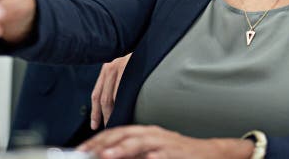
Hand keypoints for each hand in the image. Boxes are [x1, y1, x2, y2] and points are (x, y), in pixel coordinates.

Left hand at [77, 125, 252, 158]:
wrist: (206, 153)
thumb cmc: (176, 154)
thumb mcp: (150, 153)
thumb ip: (130, 154)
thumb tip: (107, 157)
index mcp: (144, 132)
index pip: (116, 132)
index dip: (97, 140)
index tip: (82, 150)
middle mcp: (151, 133)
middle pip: (123, 134)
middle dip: (103, 143)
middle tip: (86, 152)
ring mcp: (163, 142)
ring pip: (139, 142)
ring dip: (121, 149)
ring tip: (105, 156)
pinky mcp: (175, 152)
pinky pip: (160, 154)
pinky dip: (150, 157)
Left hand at [90, 53, 131, 129]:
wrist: (149, 45)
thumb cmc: (137, 60)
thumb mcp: (122, 69)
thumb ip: (115, 82)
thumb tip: (112, 105)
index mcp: (106, 69)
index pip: (96, 94)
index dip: (94, 112)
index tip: (94, 125)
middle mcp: (109, 67)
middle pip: (102, 98)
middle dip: (104, 115)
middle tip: (108, 126)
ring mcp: (118, 66)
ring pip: (110, 97)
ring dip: (111, 112)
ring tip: (115, 122)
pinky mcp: (127, 66)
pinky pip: (121, 90)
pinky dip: (120, 102)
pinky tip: (123, 110)